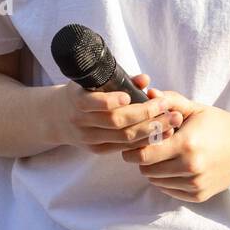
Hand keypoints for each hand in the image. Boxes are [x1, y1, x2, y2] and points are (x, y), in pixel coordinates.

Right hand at [50, 72, 184, 153]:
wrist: (57, 117)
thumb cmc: (81, 92)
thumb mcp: (91, 81)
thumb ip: (118, 79)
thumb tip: (145, 79)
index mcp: (76, 100)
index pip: (92, 103)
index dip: (110, 101)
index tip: (128, 96)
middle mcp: (80, 121)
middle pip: (115, 122)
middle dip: (144, 114)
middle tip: (165, 106)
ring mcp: (89, 139)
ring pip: (124, 138)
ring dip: (151, 129)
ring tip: (171, 121)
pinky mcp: (97, 150)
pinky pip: (124, 148)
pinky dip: (145, 140)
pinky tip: (162, 133)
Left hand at [121, 87, 229, 201]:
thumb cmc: (219, 124)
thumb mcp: (195, 109)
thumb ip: (171, 100)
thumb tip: (149, 93)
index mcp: (187, 144)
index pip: (145, 154)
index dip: (135, 148)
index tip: (134, 141)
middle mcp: (190, 167)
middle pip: (147, 170)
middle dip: (142, 159)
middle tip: (147, 148)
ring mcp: (195, 184)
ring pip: (157, 182)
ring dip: (153, 170)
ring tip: (161, 156)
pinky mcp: (199, 195)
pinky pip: (170, 191)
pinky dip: (165, 181)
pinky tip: (172, 167)